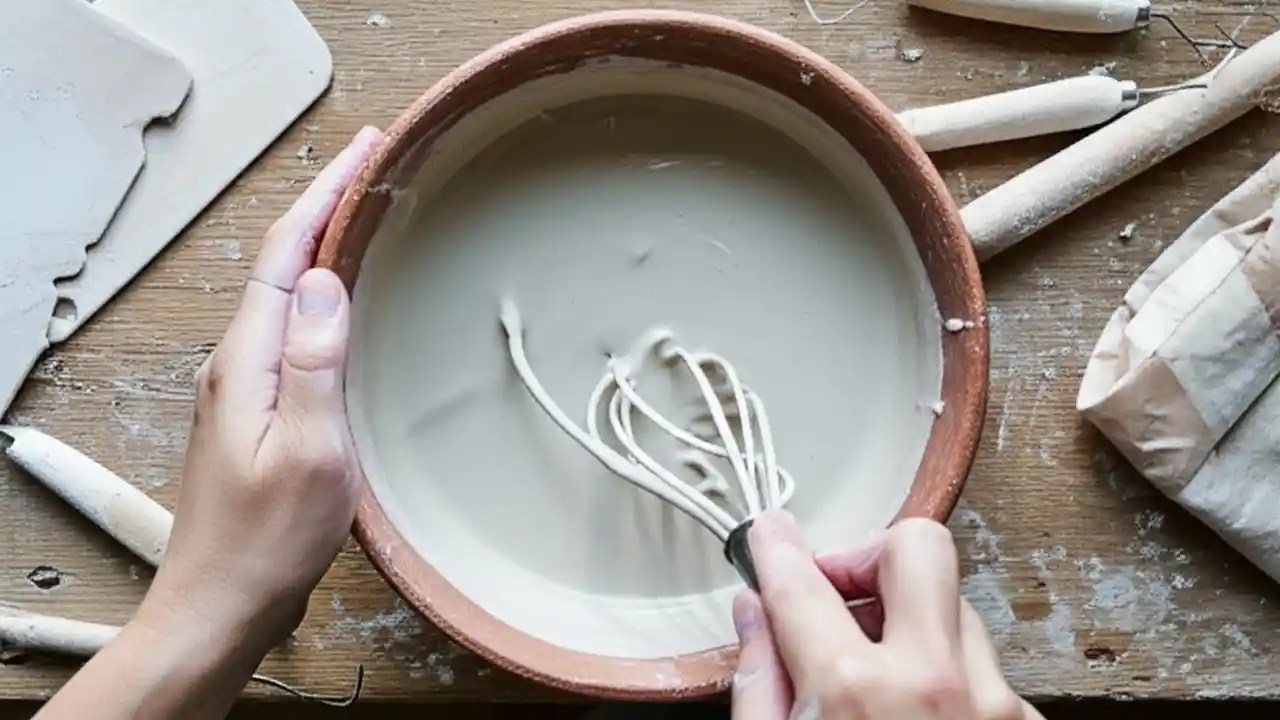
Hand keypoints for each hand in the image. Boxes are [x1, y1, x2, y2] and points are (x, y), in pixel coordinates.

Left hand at [136, 127, 382, 656]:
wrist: (223, 602)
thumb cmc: (268, 540)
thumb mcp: (311, 451)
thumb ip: (314, 361)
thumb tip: (323, 281)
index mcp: (247, 361)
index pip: (284, 253)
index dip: (325, 195)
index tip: (364, 151)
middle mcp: (238, 362)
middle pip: (282, 261)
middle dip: (327, 205)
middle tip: (375, 169)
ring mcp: (245, 386)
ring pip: (286, 293)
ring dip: (324, 246)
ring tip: (367, 215)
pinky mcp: (258, 408)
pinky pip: (291, 328)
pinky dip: (322, 293)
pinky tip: (346, 299)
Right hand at [731, 511, 1044, 719]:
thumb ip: (758, 682)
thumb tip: (756, 614)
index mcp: (853, 692)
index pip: (802, 583)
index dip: (775, 548)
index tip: (770, 534)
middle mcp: (934, 683)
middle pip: (917, 547)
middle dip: (872, 556)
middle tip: (844, 591)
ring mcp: (993, 704)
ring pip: (954, 609)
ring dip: (912, 626)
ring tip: (881, 678)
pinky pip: (984, 668)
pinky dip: (948, 678)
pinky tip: (920, 715)